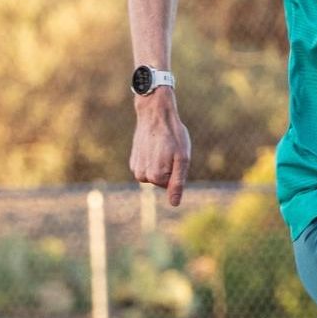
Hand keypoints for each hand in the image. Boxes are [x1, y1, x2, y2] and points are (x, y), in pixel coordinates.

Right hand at [129, 88, 190, 205]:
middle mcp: (142, 176)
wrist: (155, 114)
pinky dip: (154, 157)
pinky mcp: (133, 160)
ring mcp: (135, 168)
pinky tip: (154, 144)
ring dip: (162, 162)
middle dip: (169, 167)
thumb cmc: (173, 134)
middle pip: (163, 180)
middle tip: (170, 149)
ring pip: (155, 173)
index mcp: (155, 177)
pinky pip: (149, 166)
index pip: (172, 185)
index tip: (176, 154)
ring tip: (162, 146)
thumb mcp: (182, 158)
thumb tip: (174, 203)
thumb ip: (178, 183)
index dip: (178, 169)